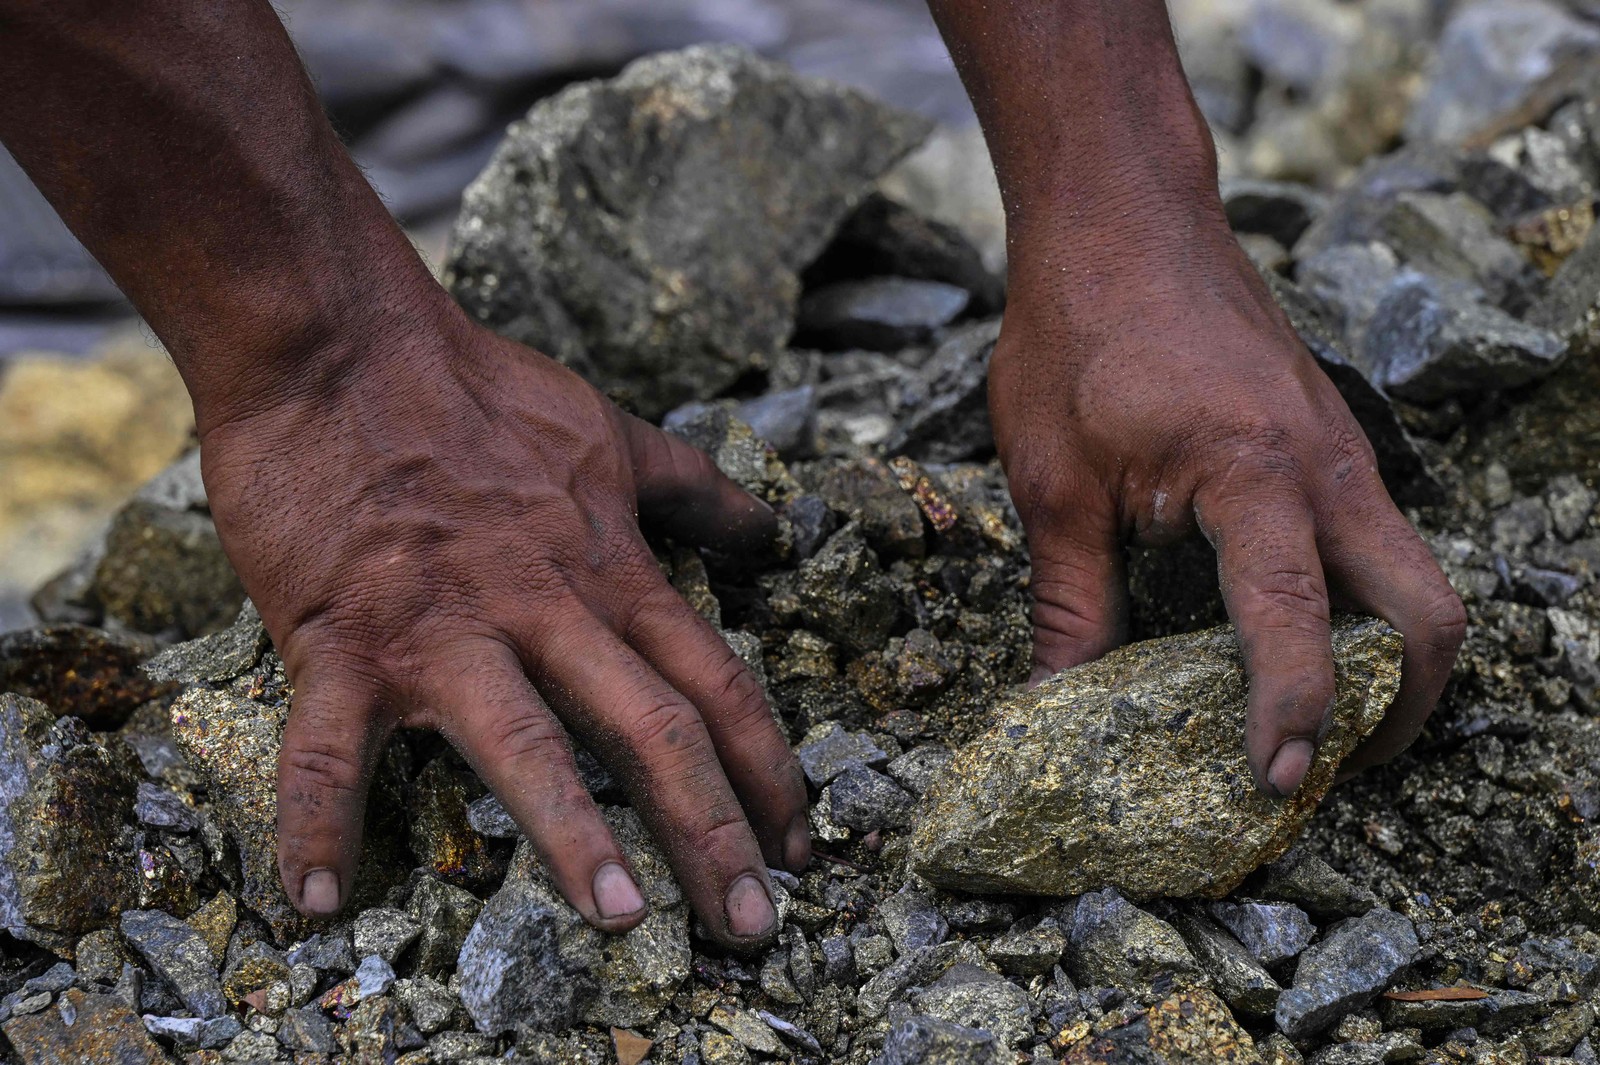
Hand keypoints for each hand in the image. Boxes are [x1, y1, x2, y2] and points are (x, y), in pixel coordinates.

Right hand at [198, 306, 808, 945]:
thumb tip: (771, 532)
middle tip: (755, 927)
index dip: (769, 768)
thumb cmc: (478, 391)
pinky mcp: (343, 639)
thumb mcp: (610, 433)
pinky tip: (321, 901)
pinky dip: (320, 821)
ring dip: (576, 838)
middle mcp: (546, 609)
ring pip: (525, 745)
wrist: (341, 344)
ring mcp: (446, 628)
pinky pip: (328, 746)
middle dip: (713, 832)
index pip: (716, 683)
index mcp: (609, 571)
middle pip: (652, 730)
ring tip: (623, 923)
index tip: (804, 844)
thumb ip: (694, 491)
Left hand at [990, 230, 1466, 794]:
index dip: (1295, 712)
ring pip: (1415, 574)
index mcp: (1253, 474)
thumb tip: (1054, 705)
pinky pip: (1379, 538)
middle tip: (1334, 764)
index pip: (1297, 620)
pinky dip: (1364, 600)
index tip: (1278, 783)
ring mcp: (1340, 450)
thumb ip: (1068, 602)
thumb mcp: (1053, 481)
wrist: (1120, 216)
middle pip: (1426, 612)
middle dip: (1400, 704)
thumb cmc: (1077, 332)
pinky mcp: (1326, 440)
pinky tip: (1298, 626)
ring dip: (1392, 655)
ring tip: (1326, 715)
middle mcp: (1325, 467)